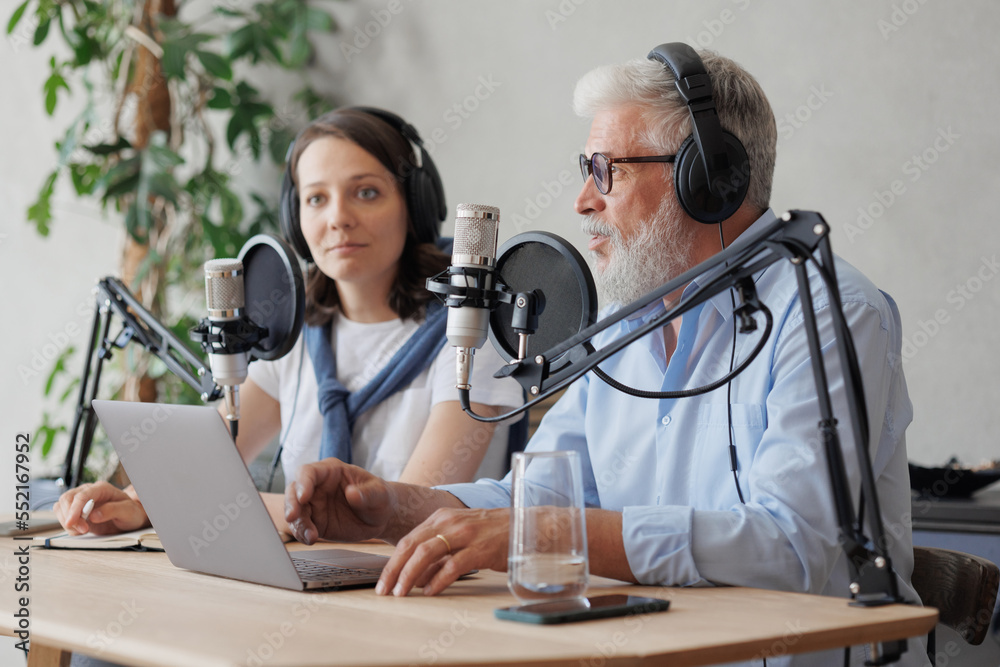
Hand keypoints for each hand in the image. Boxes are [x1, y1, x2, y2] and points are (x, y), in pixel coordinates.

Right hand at [53, 482, 149, 535]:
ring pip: (61, 506)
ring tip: (82, 531)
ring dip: (66, 521)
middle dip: (69, 516)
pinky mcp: (76, 510)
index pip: (82, 495)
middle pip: (67, 499)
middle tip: (82, 530)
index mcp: (102, 488)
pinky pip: (62, 514)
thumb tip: (94, 516)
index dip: (74, 509)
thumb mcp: (127, 511)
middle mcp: (89, 491)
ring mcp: (81, 500)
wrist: (130, 517)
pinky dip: (67, 524)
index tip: (71, 522)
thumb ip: (112, 510)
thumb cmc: (130, 512)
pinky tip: (78, 530)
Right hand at [284, 459, 394, 544]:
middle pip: (294, 490)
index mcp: (331, 471)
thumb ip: (367, 493)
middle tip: (293, 516)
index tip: (303, 496)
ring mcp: (314, 505)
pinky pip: (302, 528)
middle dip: (291, 503)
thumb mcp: (379, 493)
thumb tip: (352, 493)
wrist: (381, 517)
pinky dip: (302, 534)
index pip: (309, 471)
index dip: (303, 482)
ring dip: (297, 523)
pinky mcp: (315, 522)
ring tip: (310, 535)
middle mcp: (318, 486)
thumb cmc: (379, 497)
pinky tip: (311, 540)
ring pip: (295, 511)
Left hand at [376, 507, 508, 596]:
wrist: (528, 526)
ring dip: (410, 575)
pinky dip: (438, 580)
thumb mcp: (461, 536)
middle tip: (385, 591)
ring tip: (402, 593)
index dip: (392, 563)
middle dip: (394, 570)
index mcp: (441, 517)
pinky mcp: (481, 549)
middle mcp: (450, 522)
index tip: (383, 582)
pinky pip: (453, 565)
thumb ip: (439, 554)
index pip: (408, 540)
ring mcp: (465, 534)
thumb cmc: (494, 533)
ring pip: (427, 553)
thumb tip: (416, 578)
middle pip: (411, 546)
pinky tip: (430, 592)